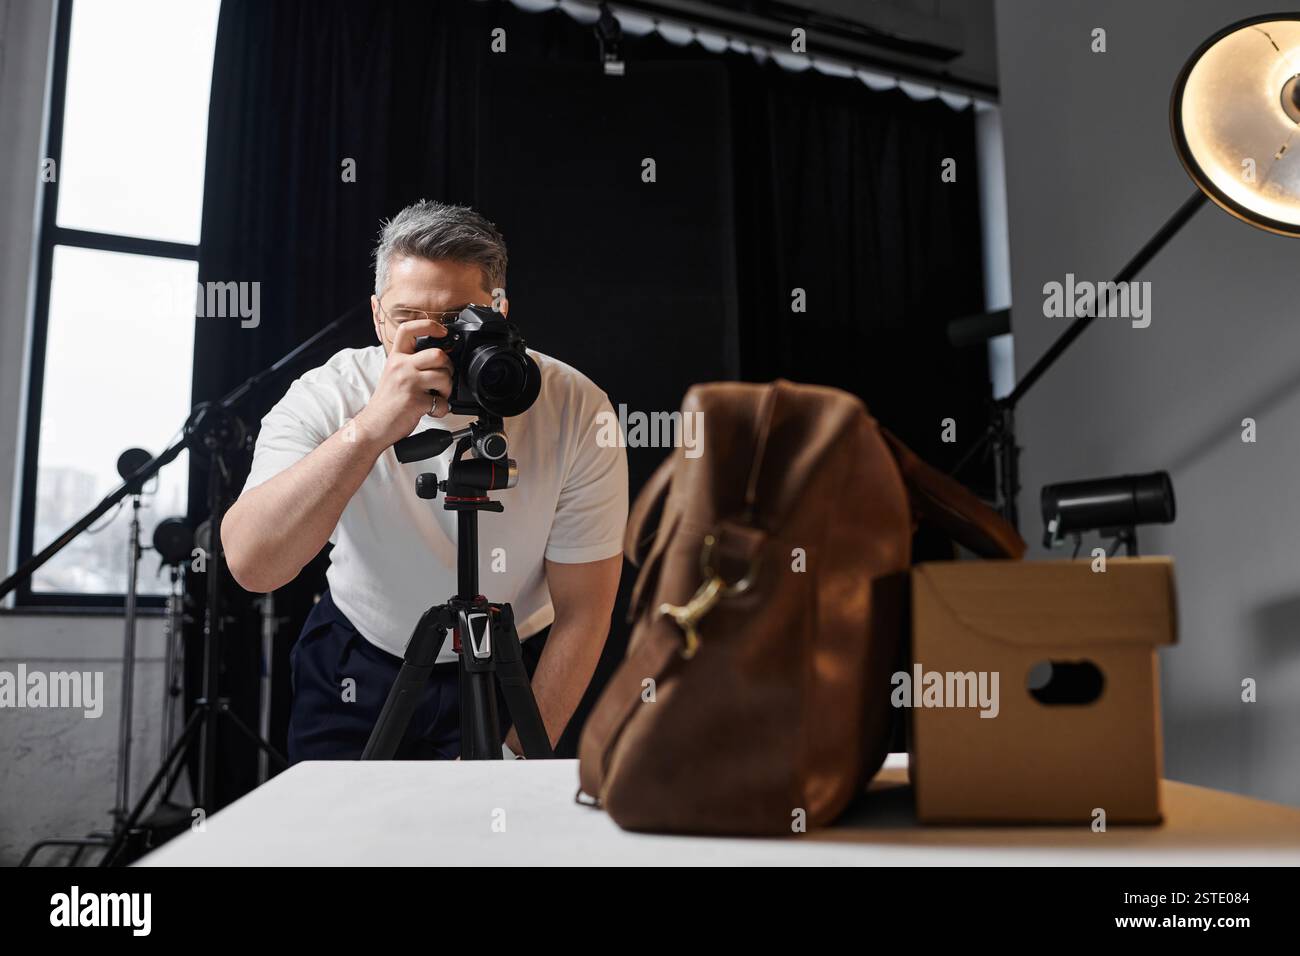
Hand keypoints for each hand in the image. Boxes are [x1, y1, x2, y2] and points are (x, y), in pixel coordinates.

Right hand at [358, 318, 453, 445]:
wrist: (373, 426)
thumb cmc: (386, 402)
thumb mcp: (393, 374)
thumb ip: (410, 363)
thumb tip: (437, 357)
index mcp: (395, 358)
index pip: (408, 329)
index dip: (428, 325)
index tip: (442, 331)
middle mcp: (400, 367)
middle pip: (437, 354)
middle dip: (448, 367)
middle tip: (444, 377)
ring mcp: (408, 383)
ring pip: (444, 376)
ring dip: (447, 389)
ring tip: (438, 396)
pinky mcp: (415, 401)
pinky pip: (442, 402)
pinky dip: (442, 409)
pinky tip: (432, 410)